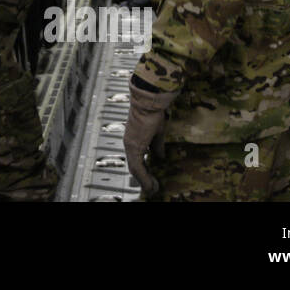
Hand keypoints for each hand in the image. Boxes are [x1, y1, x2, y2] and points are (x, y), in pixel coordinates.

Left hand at [124, 81, 177, 196]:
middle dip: (144, 179)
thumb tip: (160, 156)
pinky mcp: (134, 145)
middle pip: (134, 167)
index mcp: (134, 139)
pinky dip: (144, 177)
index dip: (143, 171)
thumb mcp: (156, 132)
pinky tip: (150, 184)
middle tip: (153, 188)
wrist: (148, 101)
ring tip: (153, 188)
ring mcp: (130, 144)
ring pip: (134, 168)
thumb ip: (156, 145)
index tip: (151, 180)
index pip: (136, 160)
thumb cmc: (152, 112)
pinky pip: (137, 166)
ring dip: (144, 180)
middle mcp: (129, 143)